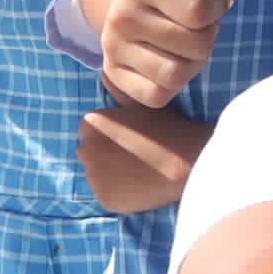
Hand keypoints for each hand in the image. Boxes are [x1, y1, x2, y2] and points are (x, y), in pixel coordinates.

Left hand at [80, 100, 211, 213]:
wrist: (188, 161)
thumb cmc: (166, 127)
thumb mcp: (142, 103)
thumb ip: (118, 90)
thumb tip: (103, 74)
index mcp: (90, 125)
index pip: (90, 131)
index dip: (110, 134)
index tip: (130, 137)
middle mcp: (85, 151)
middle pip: (90, 153)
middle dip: (105, 154)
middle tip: (134, 154)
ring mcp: (93, 178)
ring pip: (98, 176)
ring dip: (111, 174)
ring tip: (138, 170)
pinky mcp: (104, 199)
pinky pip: (107, 195)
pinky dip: (119, 192)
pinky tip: (139, 185)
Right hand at [99, 0, 233, 107]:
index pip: (201, 11)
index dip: (217, 7)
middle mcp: (120, 12)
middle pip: (195, 48)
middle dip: (208, 35)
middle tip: (198, 19)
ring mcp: (113, 46)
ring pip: (177, 76)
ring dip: (193, 61)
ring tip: (185, 37)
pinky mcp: (114, 74)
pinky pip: (156, 96)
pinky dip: (171, 83)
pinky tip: (169, 58)